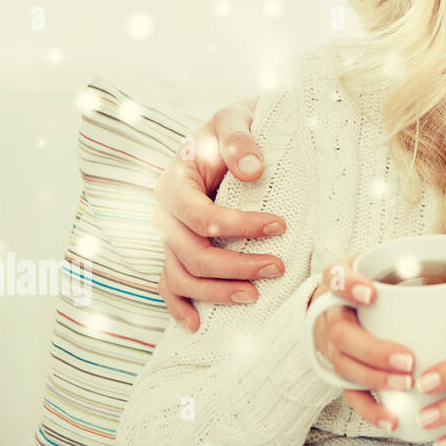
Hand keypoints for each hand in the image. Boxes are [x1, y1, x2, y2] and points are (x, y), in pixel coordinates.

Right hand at [153, 96, 285, 330]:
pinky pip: (169, 284)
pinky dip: (179, 307)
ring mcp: (170, 236)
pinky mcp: (178, 249)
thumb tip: (253, 170)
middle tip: (279, 267)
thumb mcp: (234, 120)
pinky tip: (197, 325)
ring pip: (182, 276)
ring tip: (256, 296)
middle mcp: (165, 214)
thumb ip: (239, 139)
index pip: (200, 217)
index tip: (280, 226)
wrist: (227, 134)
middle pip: (192, 254)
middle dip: (236, 266)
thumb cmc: (232, 129)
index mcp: (174, 183)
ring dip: (217, 291)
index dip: (239, 227)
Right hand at [308, 255, 419, 434]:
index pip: (335, 277)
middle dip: (373, 350)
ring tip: (406, 384)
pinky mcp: (344, 371)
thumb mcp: (393, 258)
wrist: (354, 299)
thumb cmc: (384, 277)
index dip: (348, 285)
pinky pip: (351, 393)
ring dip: (375, 379)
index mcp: (345, 280)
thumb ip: (424, 258)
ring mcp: (336, 344)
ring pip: (345, 366)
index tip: (372, 292)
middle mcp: (334, 313)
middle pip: (342, 334)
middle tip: (408, 359)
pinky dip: (371, 409)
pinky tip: (394, 420)